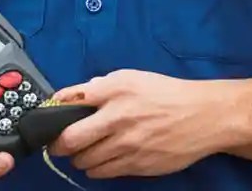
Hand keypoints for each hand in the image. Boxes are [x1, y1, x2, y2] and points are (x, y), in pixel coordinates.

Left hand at [48, 69, 234, 178]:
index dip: (52, 113)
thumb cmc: (166, 94)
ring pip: (84, 161)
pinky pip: (104, 173)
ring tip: (84, 151)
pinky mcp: (138, 166)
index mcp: (114, 92)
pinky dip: (96, 169)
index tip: (48, 119)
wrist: (204, 116)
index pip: (68, 103)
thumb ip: (99, 86)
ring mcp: (128, 146)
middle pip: (69, 140)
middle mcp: (118, 119)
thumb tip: (72, 97)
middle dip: (58, 144)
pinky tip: (102, 160)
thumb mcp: (130, 78)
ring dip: (78, 158)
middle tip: (59, 143)